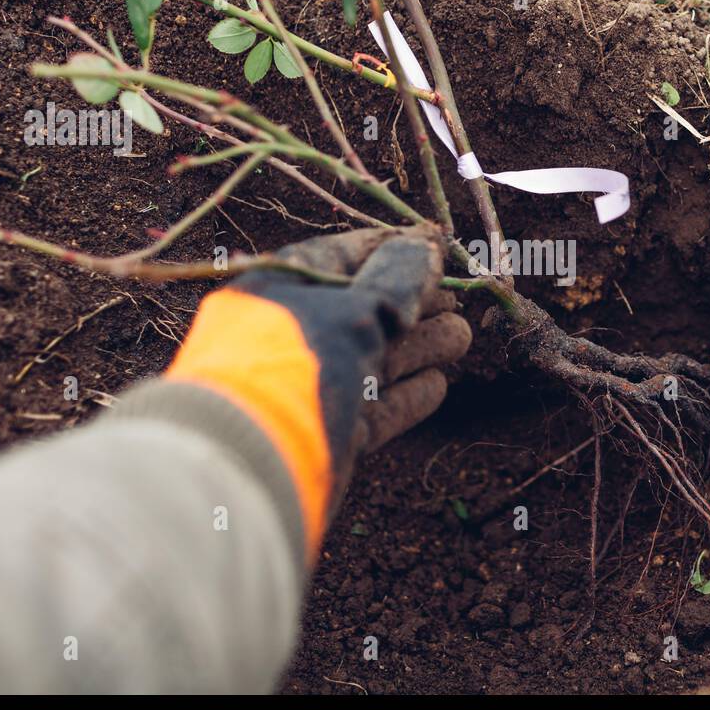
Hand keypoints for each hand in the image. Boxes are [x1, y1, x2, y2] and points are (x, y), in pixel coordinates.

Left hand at [166, 227, 470, 552]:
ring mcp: (310, 386)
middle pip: (365, 310)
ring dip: (421, 346)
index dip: (397, 251)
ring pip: (375, 359)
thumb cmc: (295, 365)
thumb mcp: (353, 310)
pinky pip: (374, 406)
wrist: (248, 462)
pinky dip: (407, 395)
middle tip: (457, 302)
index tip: (442, 249)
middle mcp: (293, 334)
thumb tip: (428, 247)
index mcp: (283, 289)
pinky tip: (437, 385)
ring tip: (460, 338)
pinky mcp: (326, 432)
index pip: (348, 257)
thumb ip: (397, 279)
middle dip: (415, 304)